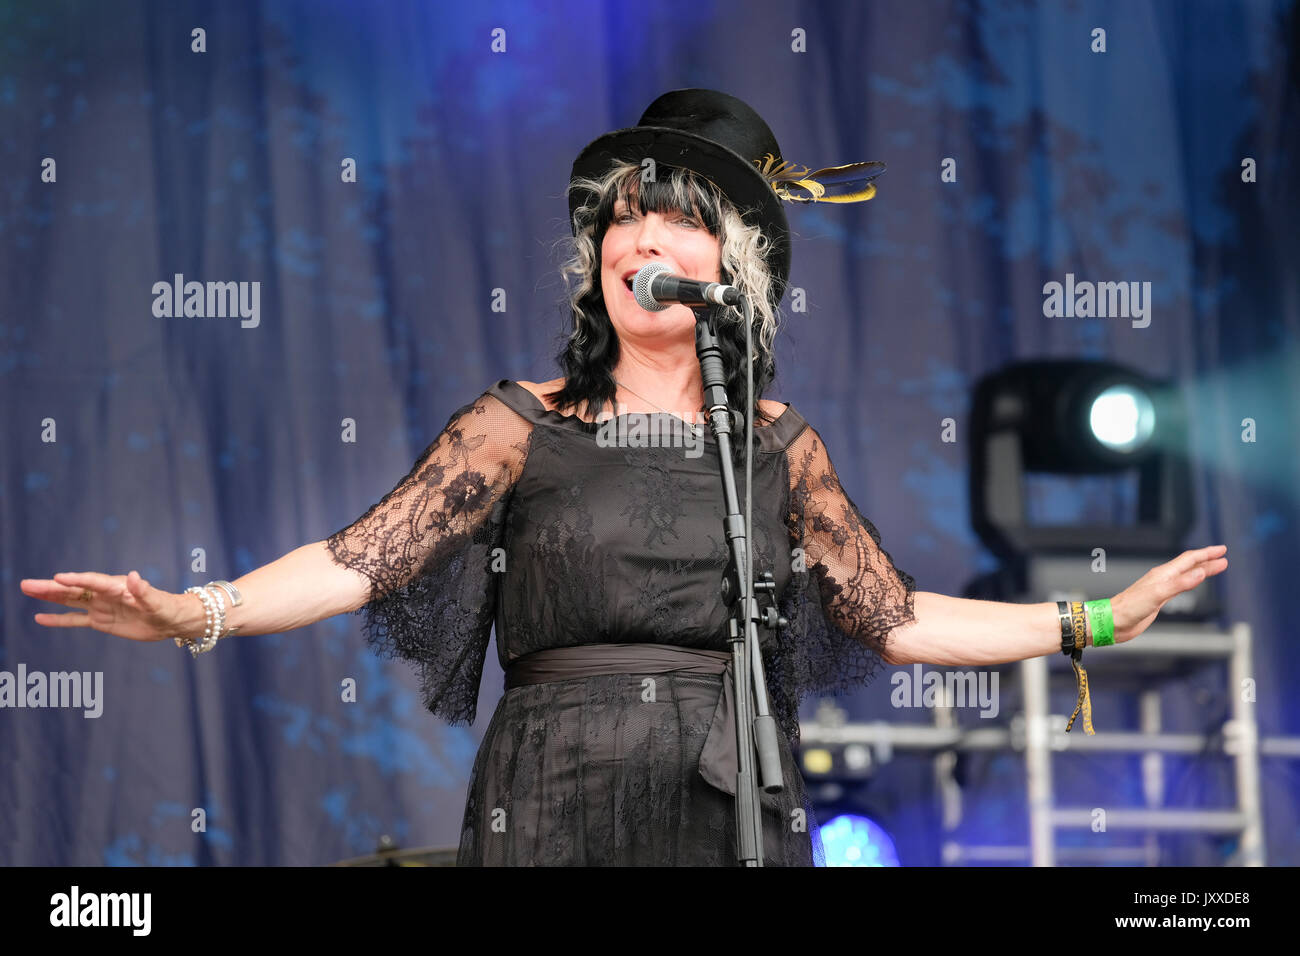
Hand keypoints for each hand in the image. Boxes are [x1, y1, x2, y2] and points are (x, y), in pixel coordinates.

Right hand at [20, 570, 183, 642]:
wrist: (171, 621)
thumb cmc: (167, 608)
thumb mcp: (157, 601)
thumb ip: (144, 591)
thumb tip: (136, 577)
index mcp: (118, 587)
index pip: (93, 582)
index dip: (77, 580)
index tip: (58, 577)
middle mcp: (105, 594)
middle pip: (74, 589)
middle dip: (51, 587)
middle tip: (27, 584)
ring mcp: (100, 607)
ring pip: (70, 601)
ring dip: (50, 597)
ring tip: (27, 590)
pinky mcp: (100, 621)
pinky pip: (75, 620)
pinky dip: (58, 619)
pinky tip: (40, 617)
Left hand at [1110, 544, 1228, 643]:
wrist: (1113, 621)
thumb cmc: (1130, 608)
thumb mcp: (1157, 595)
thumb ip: (1179, 584)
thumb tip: (1200, 573)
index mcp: (1163, 574)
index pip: (1189, 560)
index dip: (1206, 554)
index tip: (1222, 550)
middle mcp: (1163, 578)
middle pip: (1189, 565)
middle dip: (1207, 560)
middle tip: (1223, 556)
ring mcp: (1161, 588)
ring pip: (1186, 575)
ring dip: (1201, 570)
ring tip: (1215, 567)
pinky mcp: (1158, 599)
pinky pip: (1180, 586)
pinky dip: (1191, 582)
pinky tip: (1193, 583)